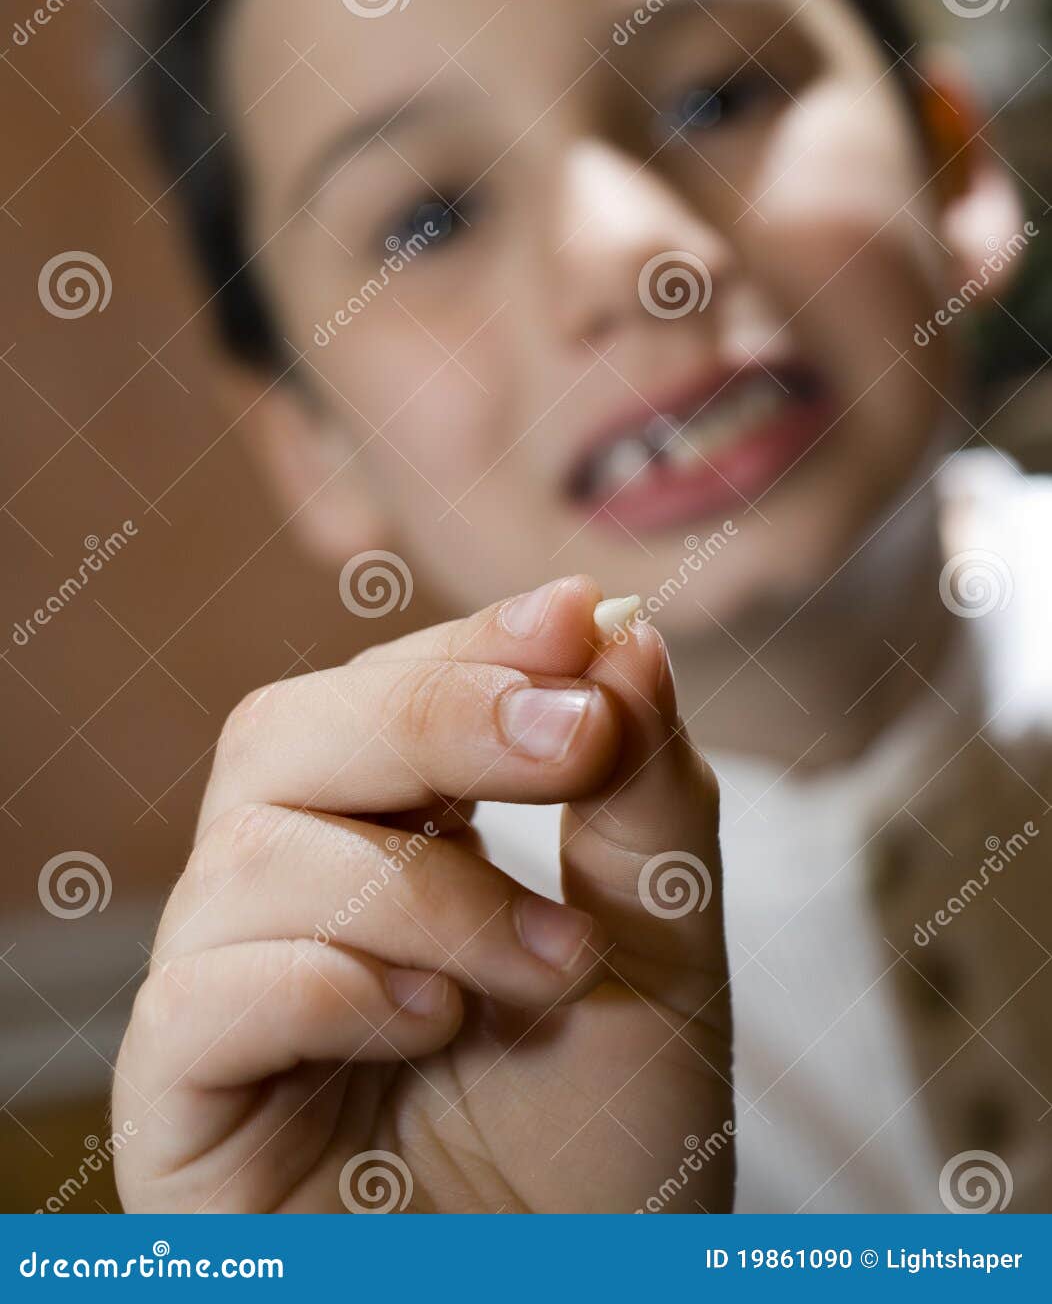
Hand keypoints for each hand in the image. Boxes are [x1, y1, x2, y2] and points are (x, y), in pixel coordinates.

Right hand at [113, 575, 731, 1212]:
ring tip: (549, 965)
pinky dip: (330, 984)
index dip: (473, 645)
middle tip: (573, 741)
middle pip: (284, 733)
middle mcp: (287, 901)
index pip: (383, 691)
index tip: (580, 616)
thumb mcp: (665, 947)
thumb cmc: (610, 1148)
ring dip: (426, 890)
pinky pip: (200, 994)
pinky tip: (430, 1027)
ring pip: (251, 852)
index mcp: (387, 841)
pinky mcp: (180, 1107)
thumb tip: (626, 631)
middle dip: (436, 717)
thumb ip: (644, 790)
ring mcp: (226, 999)